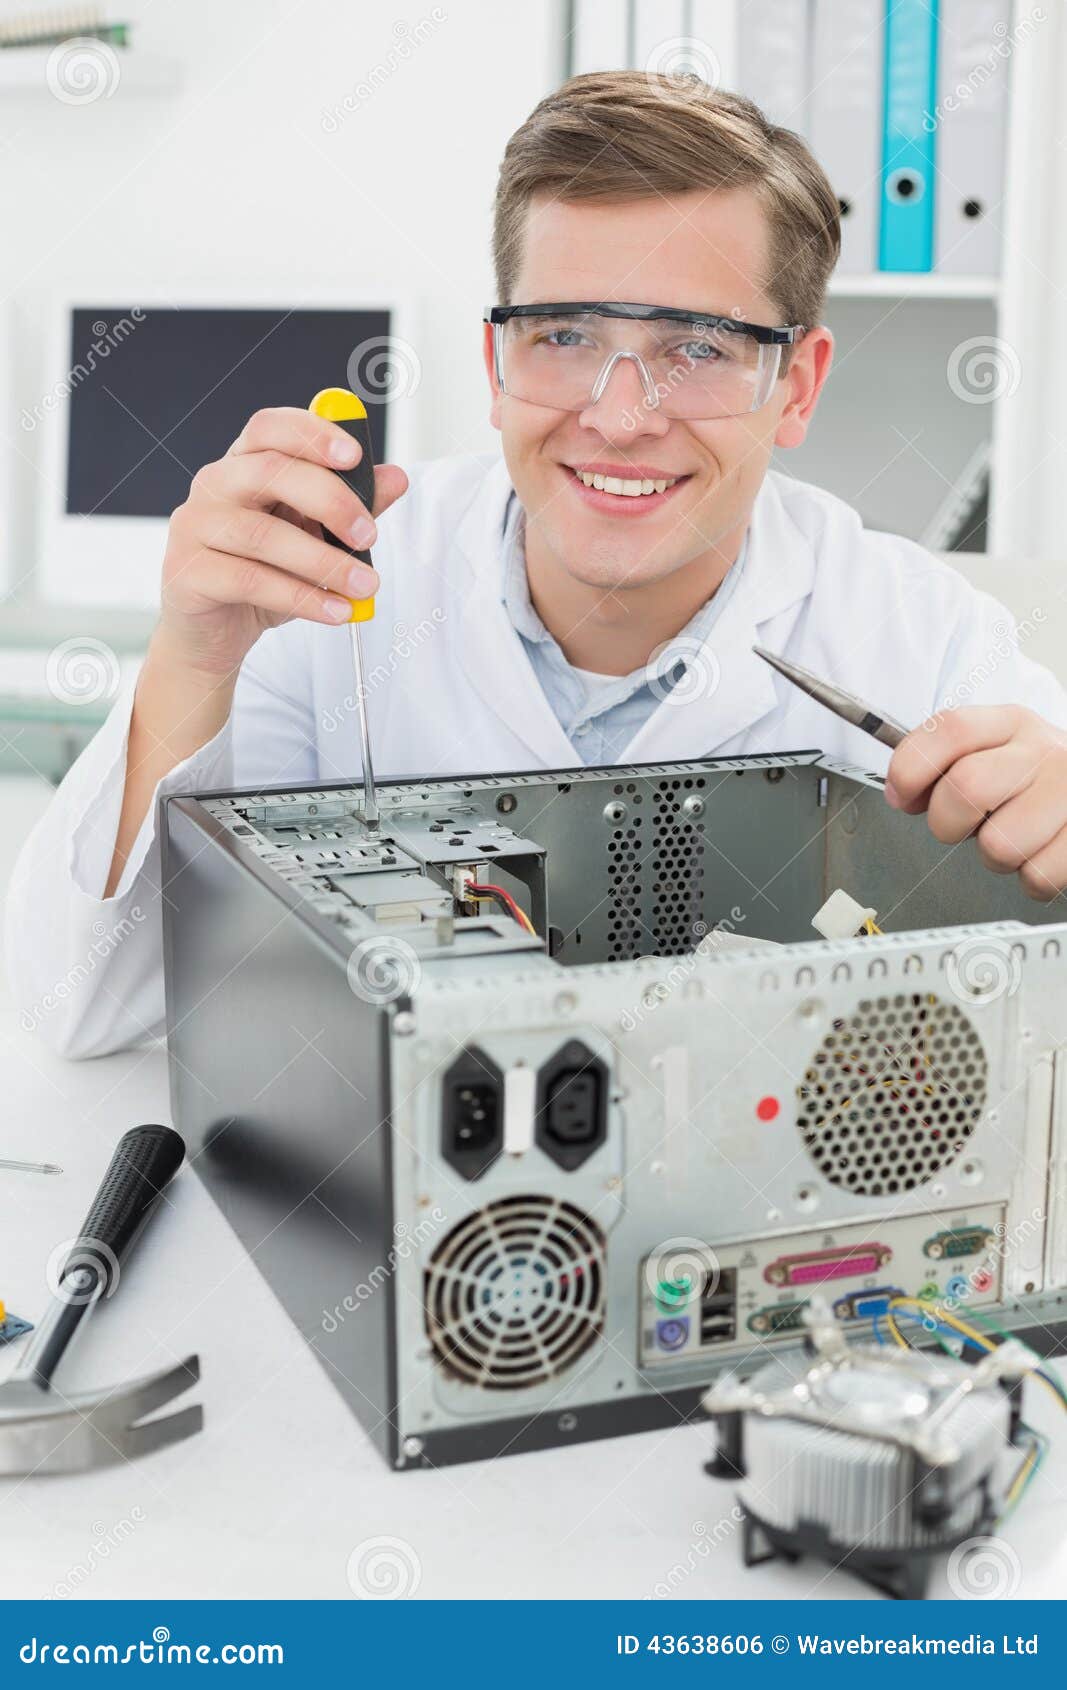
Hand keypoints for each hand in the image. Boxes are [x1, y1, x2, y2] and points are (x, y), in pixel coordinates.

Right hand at [158, 405, 407, 681]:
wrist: (215, 633)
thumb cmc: (263, 575)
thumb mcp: (314, 538)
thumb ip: (352, 507)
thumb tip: (395, 478)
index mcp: (243, 464)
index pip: (270, 428)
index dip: (311, 434)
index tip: (354, 455)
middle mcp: (213, 486)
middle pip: (268, 471)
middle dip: (329, 500)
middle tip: (370, 535)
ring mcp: (194, 528)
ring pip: (261, 535)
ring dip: (323, 562)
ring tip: (364, 586)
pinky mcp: (187, 574)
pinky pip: (249, 581)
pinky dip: (301, 598)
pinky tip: (336, 610)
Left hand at [885, 705, 1066, 901]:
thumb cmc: (1035, 782)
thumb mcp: (993, 754)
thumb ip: (943, 765)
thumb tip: (903, 794)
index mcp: (1012, 724)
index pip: (951, 729)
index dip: (911, 767)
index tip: (902, 796)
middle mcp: (1044, 750)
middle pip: (967, 785)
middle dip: (948, 822)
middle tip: (963, 827)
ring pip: (999, 844)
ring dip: (995, 856)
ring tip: (1013, 838)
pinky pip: (1037, 875)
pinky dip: (1031, 877)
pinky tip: (1040, 854)